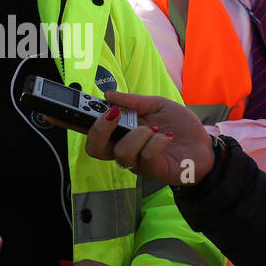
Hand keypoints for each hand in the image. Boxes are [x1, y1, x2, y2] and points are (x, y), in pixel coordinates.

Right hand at [84, 90, 212, 186]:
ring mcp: (136, 162)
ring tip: (154, 129)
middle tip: (114, 114)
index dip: (73, 122)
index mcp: (120, 130)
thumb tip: (108, 94)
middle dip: (100, 129)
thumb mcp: (156, 105)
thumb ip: (133, 101)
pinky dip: (156, 143)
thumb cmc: (179, 126)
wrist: (204, 145)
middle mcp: (123, 148)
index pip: (90, 130)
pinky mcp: (152, 170)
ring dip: (138, 135)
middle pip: (95, 148)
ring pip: (121, 153)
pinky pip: (145, 157)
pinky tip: (166, 137)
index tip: (61, 109)